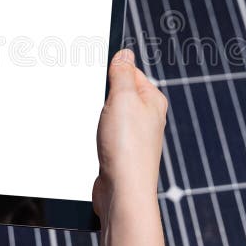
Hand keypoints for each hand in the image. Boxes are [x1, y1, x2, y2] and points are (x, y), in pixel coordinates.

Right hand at [92, 49, 167, 220]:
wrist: (123, 193)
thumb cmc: (128, 147)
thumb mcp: (124, 99)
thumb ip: (123, 73)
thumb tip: (125, 53)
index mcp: (152, 100)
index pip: (129, 71)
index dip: (110, 70)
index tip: (94, 72)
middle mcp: (147, 117)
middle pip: (118, 92)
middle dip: (101, 94)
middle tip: (93, 102)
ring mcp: (134, 136)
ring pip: (109, 114)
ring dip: (96, 116)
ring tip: (95, 125)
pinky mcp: (121, 153)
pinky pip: (105, 134)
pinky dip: (96, 134)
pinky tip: (93, 140)